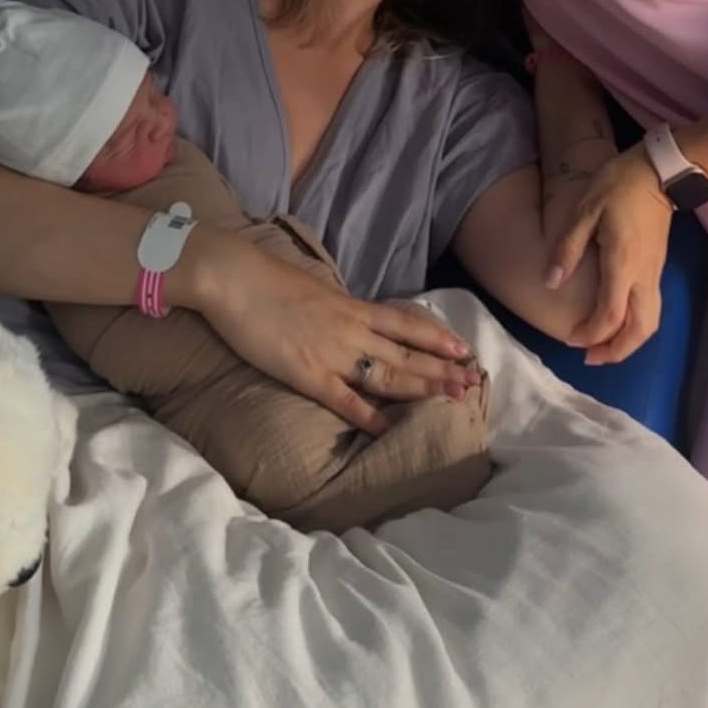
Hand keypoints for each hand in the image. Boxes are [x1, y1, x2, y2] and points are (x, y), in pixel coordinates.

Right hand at [195, 231, 480, 433]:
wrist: (235, 278)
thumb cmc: (269, 281)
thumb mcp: (316, 290)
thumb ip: (340, 309)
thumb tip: (357, 319)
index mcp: (352, 308)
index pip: (406, 325)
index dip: (437, 339)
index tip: (465, 351)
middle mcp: (351, 330)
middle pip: (406, 354)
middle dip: (441, 370)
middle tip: (471, 383)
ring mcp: (332, 354)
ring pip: (387, 375)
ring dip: (420, 389)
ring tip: (450, 400)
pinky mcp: (307, 374)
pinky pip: (344, 400)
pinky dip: (368, 417)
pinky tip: (388, 430)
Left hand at [545, 147, 671, 365]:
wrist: (658, 171)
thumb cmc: (617, 186)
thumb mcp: (585, 210)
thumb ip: (567, 248)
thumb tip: (550, 283)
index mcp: (623, 263)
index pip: (611, 315)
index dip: (592, 334)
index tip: (572, 339)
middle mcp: (643, 275)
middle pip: (639, 330)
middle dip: (616, 350)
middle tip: (591, 357)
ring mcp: (655, 273)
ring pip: (650, 322)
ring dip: (628, 342)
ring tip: (603, 346)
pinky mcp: (658, 268)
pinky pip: (651, 309)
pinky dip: (636, 326)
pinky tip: (618, 322)